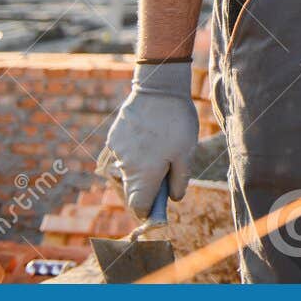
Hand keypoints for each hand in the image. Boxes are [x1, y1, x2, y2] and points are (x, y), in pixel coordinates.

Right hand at [99, 61, 197, 218]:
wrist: (158, 88)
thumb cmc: (177, 122)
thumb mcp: (186, 153)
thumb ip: (179, 180)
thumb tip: (174, 198)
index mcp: (143, 174)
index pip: (137, 206)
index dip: (147, 212)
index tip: (157, 210)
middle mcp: (125, 166)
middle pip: (130, 191)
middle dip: (145, 191)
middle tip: (164, 180)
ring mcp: (117, 151)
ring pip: (127, 172)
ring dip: (140, 171)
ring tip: (160, 153)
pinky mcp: (113, 138)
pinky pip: (123, 155)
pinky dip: (134, 155)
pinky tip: (149, 141)